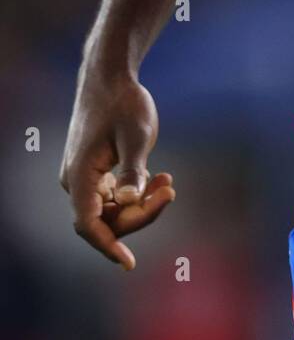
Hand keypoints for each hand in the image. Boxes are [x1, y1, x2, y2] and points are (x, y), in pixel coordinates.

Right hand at [60, 66, 174, 269]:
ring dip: (142, 203)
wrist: (110, 77)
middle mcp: (77, 182)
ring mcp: (86, 178)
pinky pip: (117, 196)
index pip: (89, 225)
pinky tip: (162, 176)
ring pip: (115, 210)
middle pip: (108, 220)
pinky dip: (139, 192)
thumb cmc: (123, 102)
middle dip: (141, 213)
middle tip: (171, 190)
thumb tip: (130, 201)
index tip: (129, 263)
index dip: (108, 246)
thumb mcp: (136, 135)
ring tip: (169, 181)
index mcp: (79, 176)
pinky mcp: (97, 172)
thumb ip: (133, 170)